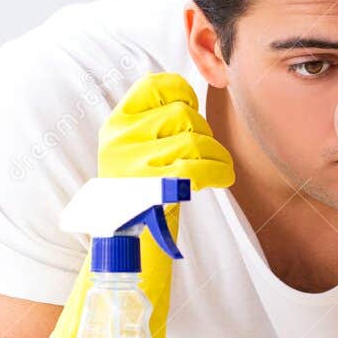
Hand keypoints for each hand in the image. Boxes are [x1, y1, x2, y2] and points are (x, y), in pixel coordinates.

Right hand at [50, 74, 233, 337]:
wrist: (122, 251)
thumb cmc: (139, 203)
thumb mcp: (137, 155)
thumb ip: (155, 126)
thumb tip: (191, 96)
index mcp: (116, 126)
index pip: (155, 85)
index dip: (182, 91)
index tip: (193, 107)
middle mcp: (120, 140)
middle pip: (183, 114)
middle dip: (205, 133)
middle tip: (208, 154)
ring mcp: (133, 163)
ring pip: (194, 140)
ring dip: (217, 156)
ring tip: (220, 170)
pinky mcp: (151, 188)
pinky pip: (196, 167)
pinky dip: (217, 171)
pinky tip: (221, 179)